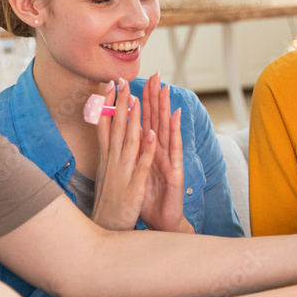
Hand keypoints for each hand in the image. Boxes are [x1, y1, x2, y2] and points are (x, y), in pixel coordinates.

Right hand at [92, 78, 156, 230]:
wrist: (107, 230)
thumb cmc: (110, 201)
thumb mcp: (108, 174)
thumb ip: (110, 155)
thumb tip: (109, 137)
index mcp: (108, 158)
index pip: (106, 126)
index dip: (108, 105)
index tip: (111, 85)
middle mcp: (113, 161)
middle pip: (116, 128)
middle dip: (120, 103)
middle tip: (122, 80)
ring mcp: (123, 172)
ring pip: (129, 141)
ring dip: (133, 120)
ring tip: (137, 99)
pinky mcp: (134, 185)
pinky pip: (141, 164)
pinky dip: (147, 148)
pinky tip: (152, 133)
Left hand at [139, 73, 191, 233]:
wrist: (162, 221)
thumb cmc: (147, 199)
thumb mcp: (133, 175)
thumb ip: (131, 156)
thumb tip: (121, 141)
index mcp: (146, 152)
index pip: (142, 122)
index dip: (138, 102)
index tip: (134, 82)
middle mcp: (159, 152)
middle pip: (155, 120)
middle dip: (154, 97)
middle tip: (154, 75)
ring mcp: (168, 159)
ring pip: (165, 128)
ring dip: (164, 108)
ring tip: (164, 88)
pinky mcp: (175, 170)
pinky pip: (173, 148)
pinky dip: (173, 132)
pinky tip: (173, 117)